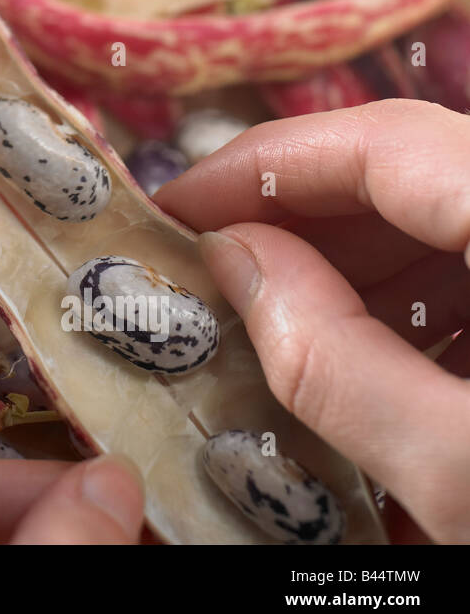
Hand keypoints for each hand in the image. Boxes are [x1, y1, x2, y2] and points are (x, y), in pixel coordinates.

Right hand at [155, 99, 469, 543]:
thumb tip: (234, 258)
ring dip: (349, 262)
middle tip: (207, 277)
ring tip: (271, 323)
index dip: (263, 165)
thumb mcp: (461, 473)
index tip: (173, 214)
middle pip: (410, 169)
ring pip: (442, 211)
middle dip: (295, 221)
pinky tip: (364, 355)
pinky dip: (412, 297)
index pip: (383, 141)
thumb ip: (335, 359)